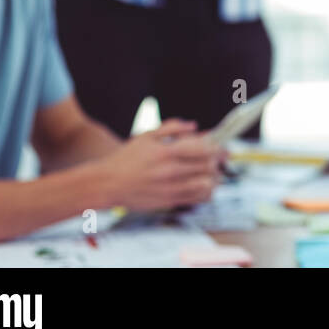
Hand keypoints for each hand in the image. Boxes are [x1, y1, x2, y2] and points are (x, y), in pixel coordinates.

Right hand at [96, 118, 225, 210]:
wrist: (107, 184)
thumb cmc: (127, 158)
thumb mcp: (147, 135)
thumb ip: (173, 127)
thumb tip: (194, 126)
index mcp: (166, 151)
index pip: (203, 149)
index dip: (217, 147)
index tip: (221, 146)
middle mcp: (170, 171)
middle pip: (208, 167)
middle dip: (218, 162)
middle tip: (220, 159)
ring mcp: (169, 188)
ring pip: (206, 185)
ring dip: (214, 178)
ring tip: (213, 173)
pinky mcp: (168, 202)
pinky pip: (196, 199)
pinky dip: (206, 192)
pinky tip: (204, 186)